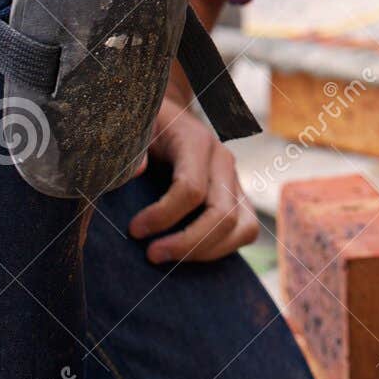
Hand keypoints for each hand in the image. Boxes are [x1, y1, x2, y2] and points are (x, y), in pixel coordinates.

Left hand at [125, 86, 258, 264]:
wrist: (169, 119)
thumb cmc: (146, 128)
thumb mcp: (134, 130)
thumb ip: (132, 148)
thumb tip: (137, 171)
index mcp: (197, 141)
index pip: (191, 188)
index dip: (162, 216)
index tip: (134, 230)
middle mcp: (222, 160)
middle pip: (222, 214)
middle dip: (186, 243)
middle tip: (151, 255)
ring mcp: (235, 179)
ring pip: (242, 228)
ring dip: (206, 253)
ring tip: (171, 259)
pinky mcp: (239, 197)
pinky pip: (245, 231)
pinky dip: (221, 249)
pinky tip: (189, 254)